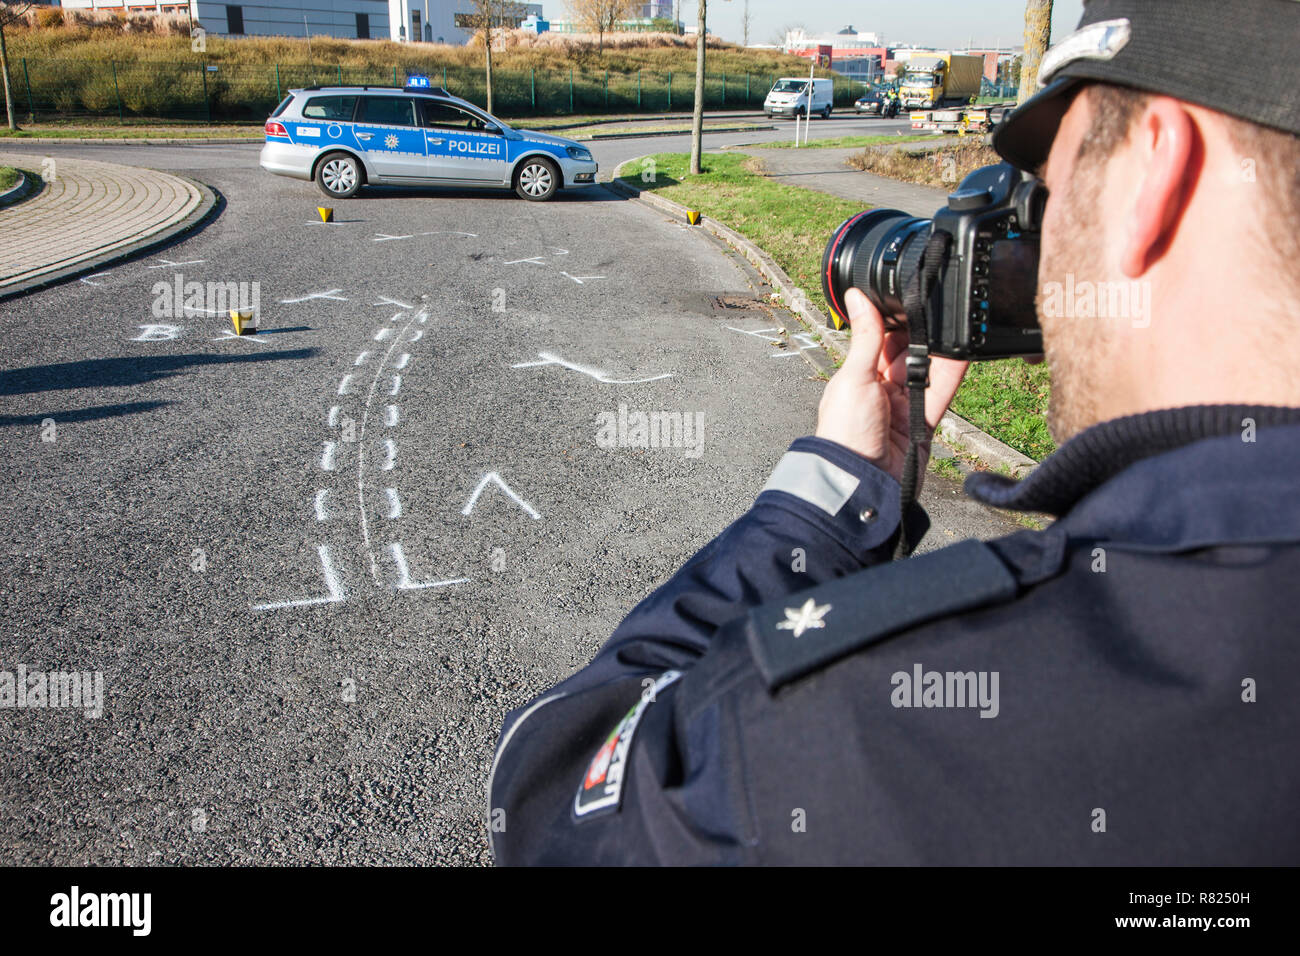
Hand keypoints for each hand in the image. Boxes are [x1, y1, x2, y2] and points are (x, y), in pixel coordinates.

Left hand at [815, 288, 968, 485]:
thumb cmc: (845, 432)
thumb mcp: (854, 376)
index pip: (881, 340)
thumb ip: (865, 337)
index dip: (896, 321)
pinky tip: (964, 351)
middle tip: (936, 307)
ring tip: (952, 324)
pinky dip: (952, 372)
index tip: (911, 296)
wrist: (862, 482)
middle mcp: (881, 389)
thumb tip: (856, 296)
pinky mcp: (924, 421)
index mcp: (858, 375)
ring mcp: (904, 405)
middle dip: (921, 334)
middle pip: (908, 352)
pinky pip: (941, 391)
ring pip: (927, 369)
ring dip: (938, 351)